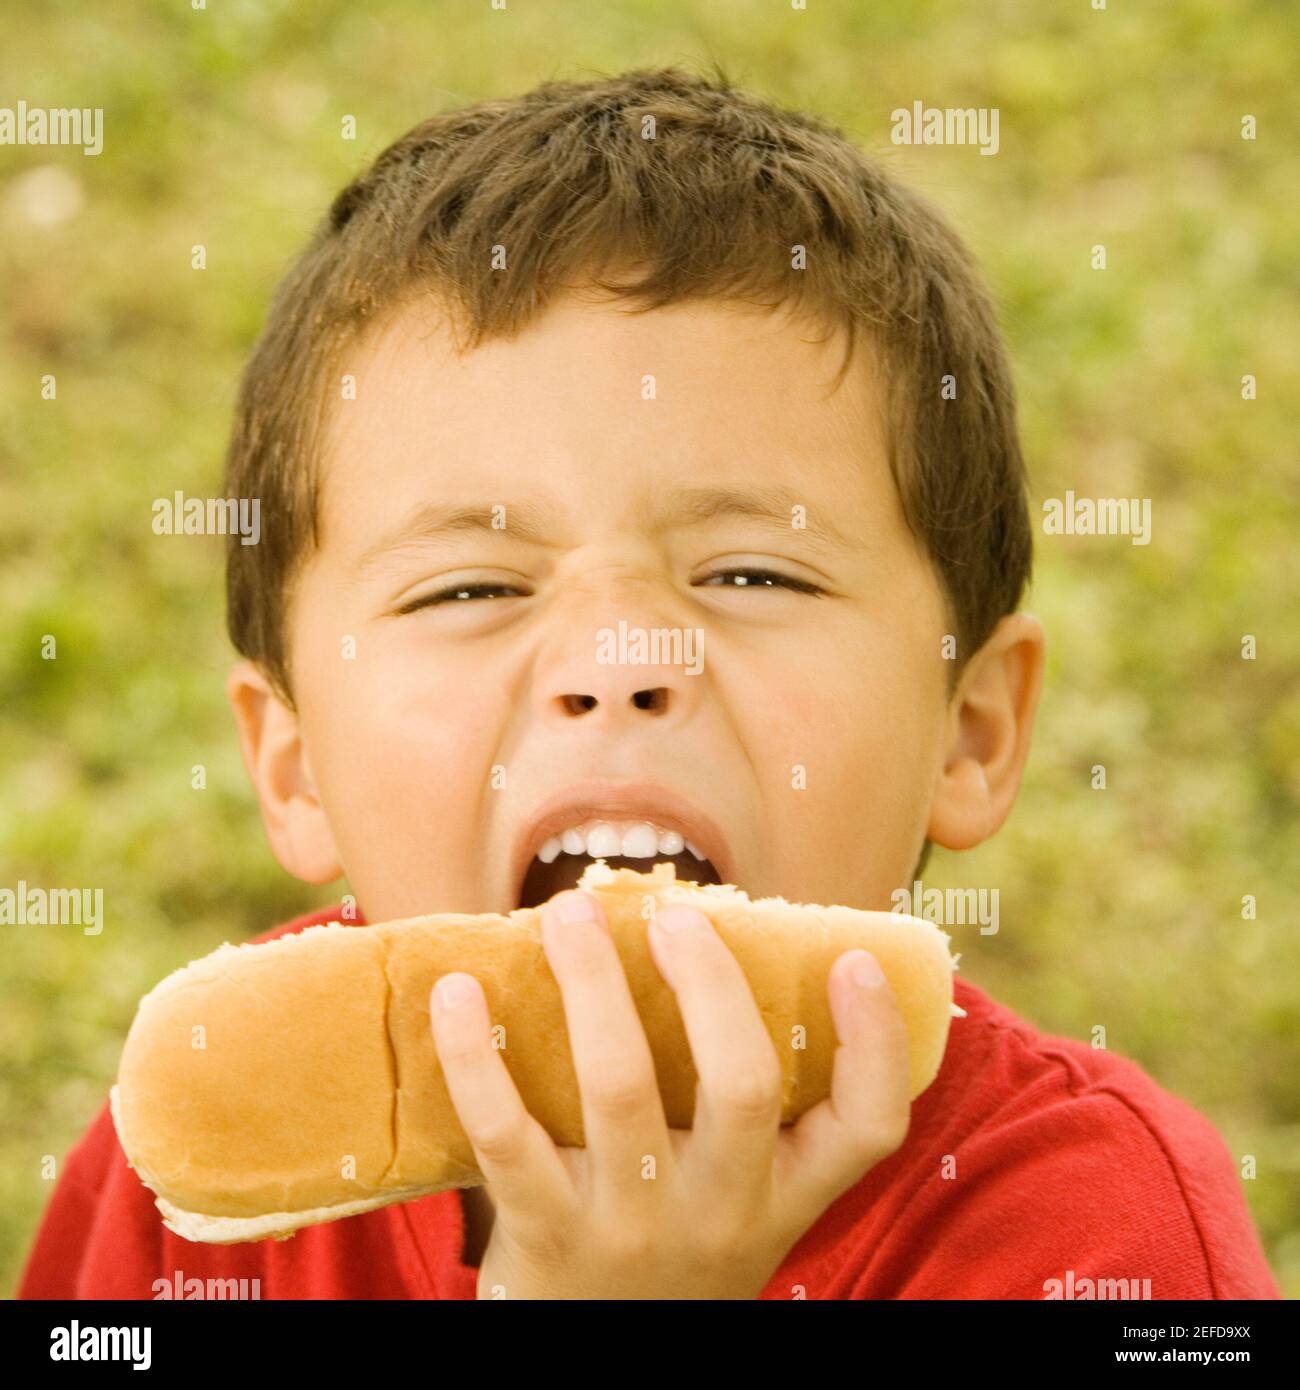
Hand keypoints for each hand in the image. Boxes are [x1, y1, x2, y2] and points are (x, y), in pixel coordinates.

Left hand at [429, 888, 910, 1298]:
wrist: (600, 1355)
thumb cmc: (673, 1241)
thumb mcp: (735, 1195)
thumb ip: (738, 1102)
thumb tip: (703, 942)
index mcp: (785, 1192)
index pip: (867, 1127)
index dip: (874, 1042)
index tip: (855, 962)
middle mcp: (722, 1210)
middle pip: (743, 1085)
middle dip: (709, 983)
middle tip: (672, 917)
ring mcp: (633, 1224)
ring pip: (619, 1086)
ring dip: (592, 986)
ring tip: (568, 917)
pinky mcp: (546, 1230)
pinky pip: (506, 1134)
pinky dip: (475, 1058)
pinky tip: (458, 994)